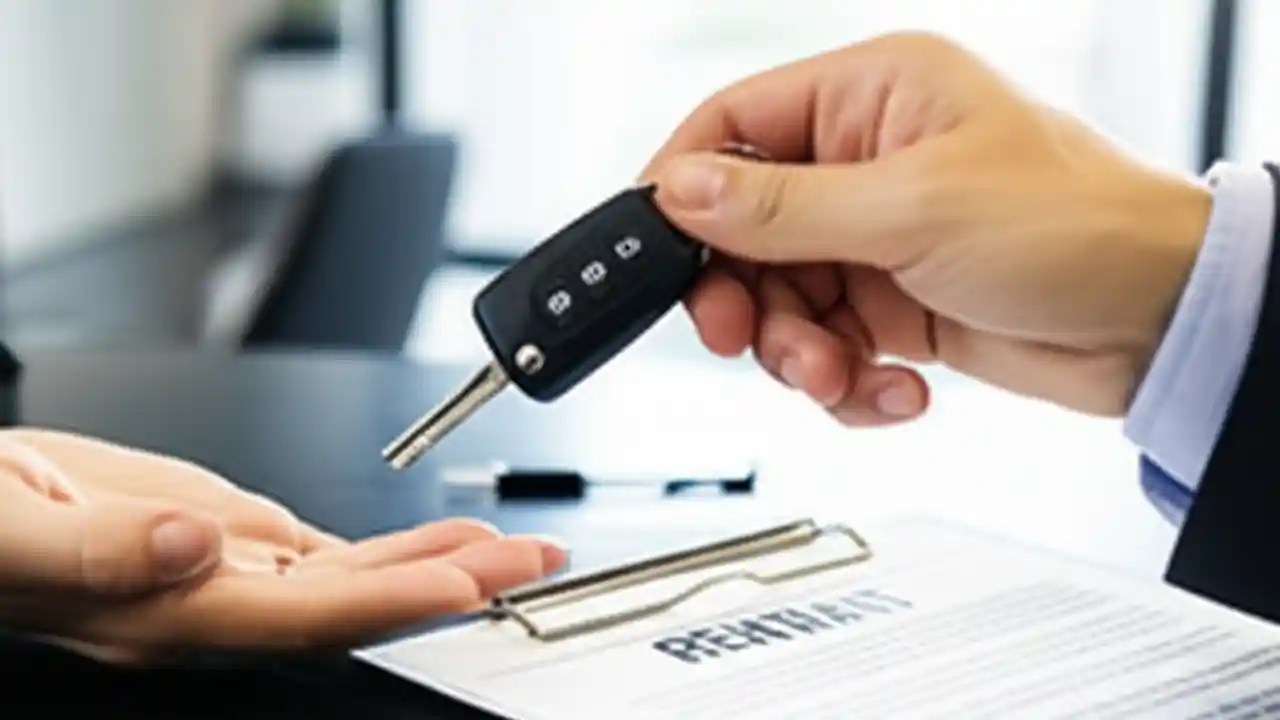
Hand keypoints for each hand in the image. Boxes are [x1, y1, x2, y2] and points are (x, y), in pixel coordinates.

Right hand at [0, 428, 565, 663]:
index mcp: (166, 610)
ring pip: (354, 579)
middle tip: (534, 563)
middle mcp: (212, 603)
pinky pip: (326, 556)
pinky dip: (390, 549)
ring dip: (438, 565)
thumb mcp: (9, 529)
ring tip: (513, 552)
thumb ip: (102, 546)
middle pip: (355, 604)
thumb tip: (193, 546)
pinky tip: (436, 548)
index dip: (390, 604)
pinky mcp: (227, 545)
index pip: (304, 617)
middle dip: (451, 585)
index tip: (466, 586)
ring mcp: (227, 577)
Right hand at [641, 32, 1211, 421]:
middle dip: (743, 294)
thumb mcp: (912, 208)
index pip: (734, 123)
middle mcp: (865, 162)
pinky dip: (846, 381)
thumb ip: (782, 208)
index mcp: (870, 96)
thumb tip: (679, 192)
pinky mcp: (894, 305)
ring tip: (840, 372)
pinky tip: (893, 388)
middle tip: (746, 336)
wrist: (1161, 323)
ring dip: (798, 352)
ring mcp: (877, 237)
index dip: (684, 183)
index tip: (655, 246)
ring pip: (780, 300)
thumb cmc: (1077, 226)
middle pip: (744, 227)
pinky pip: (827, 346)